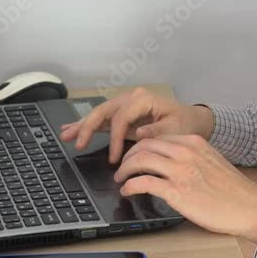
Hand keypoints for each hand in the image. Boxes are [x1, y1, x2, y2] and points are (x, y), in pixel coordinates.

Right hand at [58, 87, 215, 163]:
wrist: (192, 120)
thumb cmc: (185, 124)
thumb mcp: (176, 129)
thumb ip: (157, 132)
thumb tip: (139, 134)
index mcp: (144, 99)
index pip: (122, 117)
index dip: (115, 138)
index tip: (114, 159)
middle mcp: (132, 98)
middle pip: (105, 111)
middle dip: (88, 126)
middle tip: (77, 144)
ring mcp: (126, 105)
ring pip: (99, 113)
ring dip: (82, 125)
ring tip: (65, 135)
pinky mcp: (123, 115)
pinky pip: (103, 119)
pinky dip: (88, 126)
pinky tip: (70, 130)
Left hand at [114, 134, 256, 241]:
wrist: (248, 206)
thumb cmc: (233, 189)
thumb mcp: (212, 160)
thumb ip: (192, 156)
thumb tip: (172, 162)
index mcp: (193, 142)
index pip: (157, 137)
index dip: (140, 146)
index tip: (134, 154)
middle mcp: (185, 152)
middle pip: (144, 146)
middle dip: (128, 155)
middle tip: (122, 166)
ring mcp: (179, 171)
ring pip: (140, 161)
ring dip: (125, 170)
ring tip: (120, 178)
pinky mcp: (175, 191)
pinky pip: (142, 183)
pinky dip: (130, 186)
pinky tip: (127, 191)